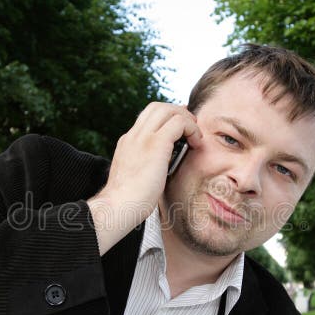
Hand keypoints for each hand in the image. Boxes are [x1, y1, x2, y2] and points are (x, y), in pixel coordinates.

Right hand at [88, 102, 201, 254]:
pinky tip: (196, 143)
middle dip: (178, 112)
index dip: (167, 119)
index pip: (148, 119)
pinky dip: (191, 128)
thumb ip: (147, 166)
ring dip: (186, 118)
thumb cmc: (128, 201)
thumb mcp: (136, 177)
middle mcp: (134, 136)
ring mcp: (143, 138)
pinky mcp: (156, 144)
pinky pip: (179, 122)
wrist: (118, 207)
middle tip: (191, 127)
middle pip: (157, 107)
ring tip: (195, 135)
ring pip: (167, 110)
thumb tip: (162, 168)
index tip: (181, 128)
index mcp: (128, 143)